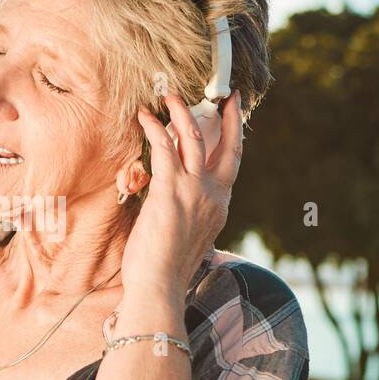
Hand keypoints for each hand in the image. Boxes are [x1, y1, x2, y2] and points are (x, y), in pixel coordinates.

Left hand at [121, 91, 243, 300]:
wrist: (160, 285)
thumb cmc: (167, 268)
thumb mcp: (190, 235)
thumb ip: (192, 212)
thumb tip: (180, 199)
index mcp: (220, 206)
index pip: (231, 164)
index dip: (234, 137)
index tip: (233, 117)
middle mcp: (213, 195)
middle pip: (225, 145)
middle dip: (226, 116)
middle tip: (224, 94)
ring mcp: (194, 191)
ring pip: (193, 138)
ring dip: (181, 113)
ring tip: (169, 96)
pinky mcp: (170, 191)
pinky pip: (165, 148)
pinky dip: (155, 128)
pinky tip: (144, 117)